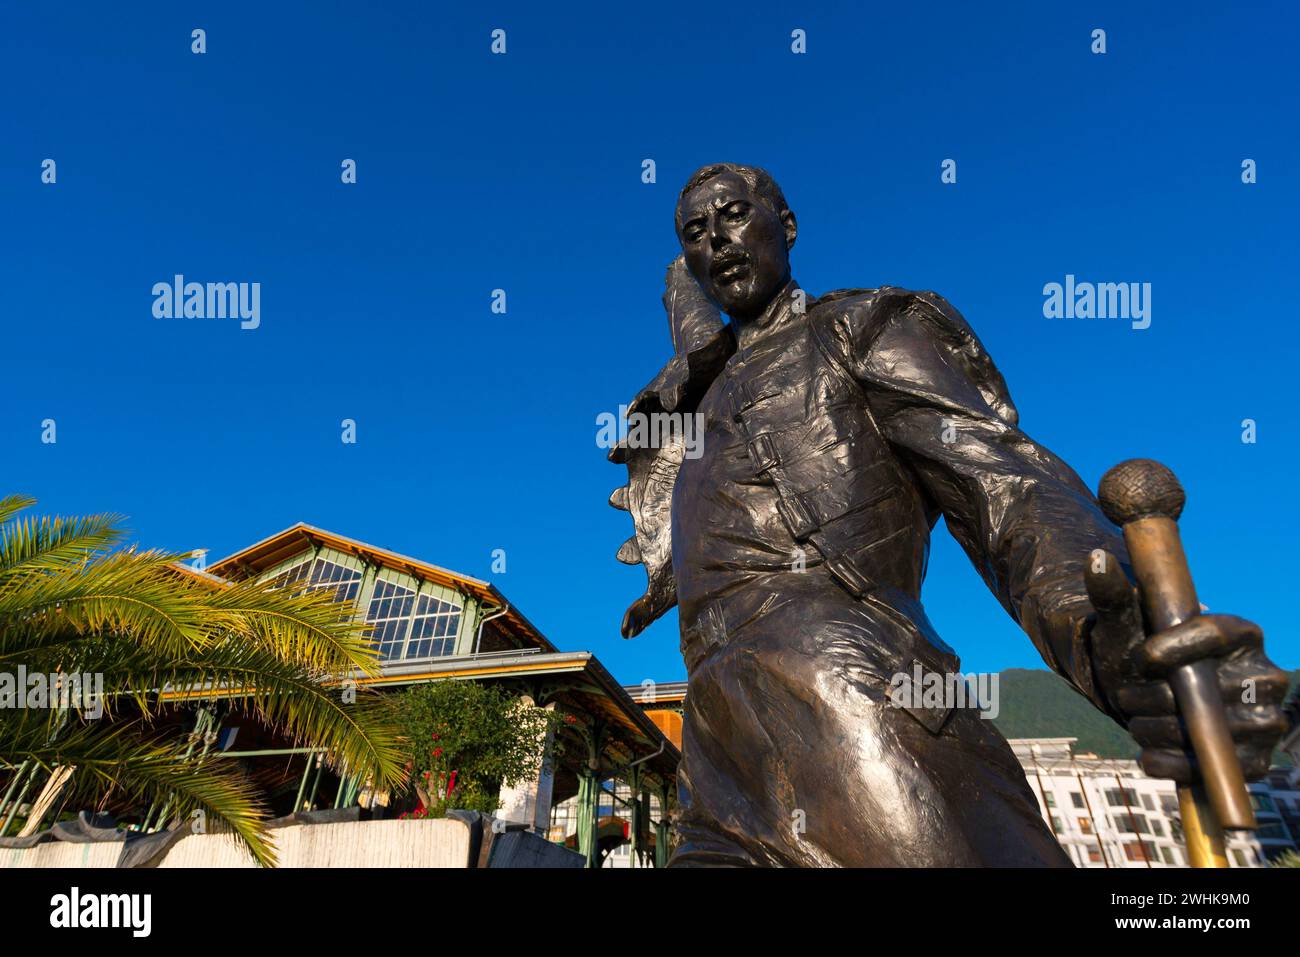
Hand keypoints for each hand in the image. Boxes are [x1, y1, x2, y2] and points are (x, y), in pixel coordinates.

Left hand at [1084, 550, 1289, 783]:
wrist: (1150, 700)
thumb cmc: (1140, 654)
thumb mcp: (1124, 625)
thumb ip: (1111, 593)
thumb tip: (1096, 561)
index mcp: (1242, 633)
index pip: (1215, 634)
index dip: (1175, 647)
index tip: (1140, 658)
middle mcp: (1264, 675)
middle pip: (1208, 690)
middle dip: (1157, 696)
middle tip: (1126, 695)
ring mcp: (1265, 720)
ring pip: (1210, 731)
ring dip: (1159, 729)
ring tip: (1133, 720)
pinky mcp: (1256, 759)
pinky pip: (1215, 767)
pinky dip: (1173, 764)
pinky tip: (1146, 754)